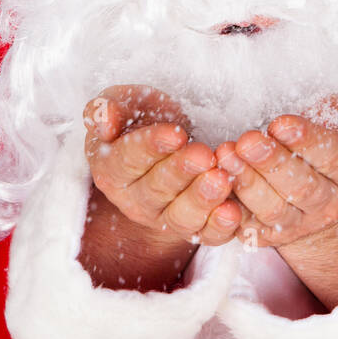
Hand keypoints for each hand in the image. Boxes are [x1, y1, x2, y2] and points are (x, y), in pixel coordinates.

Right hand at [83, 85, 243, 246]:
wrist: (171, 142)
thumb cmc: (143, 119)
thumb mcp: (124, 104)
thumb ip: (106, 109)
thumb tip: (104, 122)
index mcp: (112, 169)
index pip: (128, 159)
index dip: (151, 147)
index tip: (175, 134)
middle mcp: (134, 199)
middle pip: (156, 189)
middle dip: (182, 171)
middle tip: (204, 156)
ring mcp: (163, 217)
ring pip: (180, 216)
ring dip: (202, 200)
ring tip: (221, 180)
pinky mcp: (193, 228)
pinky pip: (205, 234)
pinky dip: (220, 226)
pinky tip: (233, 211)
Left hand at [214, 89, 337, 248]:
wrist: (314, 180)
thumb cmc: (331, 136)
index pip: (332, 157)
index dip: (307, 142)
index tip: (280, 122)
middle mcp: (329, 203)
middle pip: (301, 188)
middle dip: (272, 163)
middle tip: (247, 139)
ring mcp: (297, 223)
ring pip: (273, 210)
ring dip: (246, 183)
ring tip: (225, 155)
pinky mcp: (266, 235)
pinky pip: (246, 228)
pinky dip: (227, 210)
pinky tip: (213, 183)